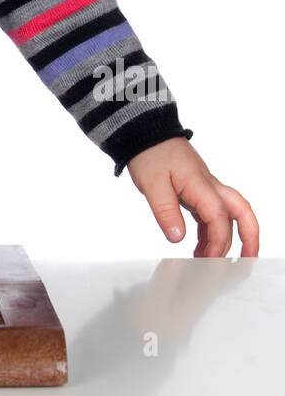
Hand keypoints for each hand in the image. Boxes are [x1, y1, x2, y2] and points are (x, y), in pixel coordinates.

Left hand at [126, 137, 258, 255]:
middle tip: (246, 261)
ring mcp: (204, 188)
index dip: (218, 241)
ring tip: (212, 263)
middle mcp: (208, 185)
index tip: (208, 260)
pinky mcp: (196, 190)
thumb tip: (177, 237)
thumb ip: (165, 211)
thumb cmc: (150, 152)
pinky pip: (211, 214)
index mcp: (200, 183)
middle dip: (249, 238)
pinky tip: (200, 248)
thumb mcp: (152, 184)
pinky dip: (210, 233)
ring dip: (226, 239)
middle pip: (241, 211)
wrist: (145, 133)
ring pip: (228, 215)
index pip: (219, 216)